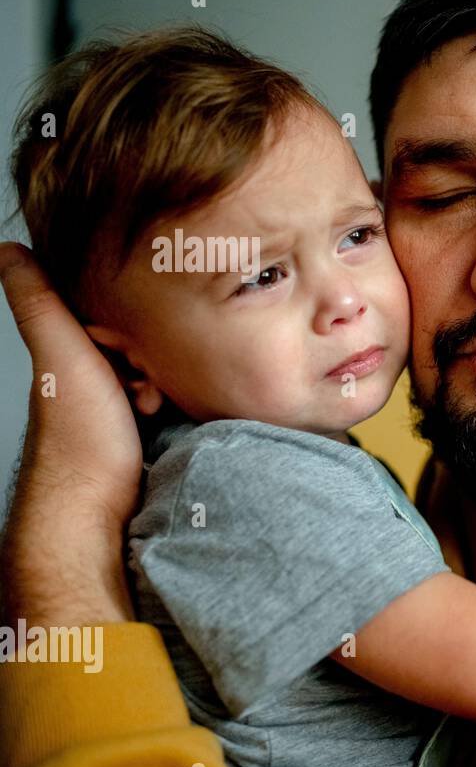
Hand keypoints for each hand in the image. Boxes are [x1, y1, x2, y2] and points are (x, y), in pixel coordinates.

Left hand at [0, 242, 141, 624]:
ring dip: (161, 377)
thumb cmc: (77, 442)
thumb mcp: (62, 357)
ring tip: (158, 394)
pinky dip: (169, 404)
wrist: (94, 514)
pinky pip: (162, 404)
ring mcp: (107, 412)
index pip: (100, 311)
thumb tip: (11, 251)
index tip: (132, 327)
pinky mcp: (134, 438)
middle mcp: (83, 383)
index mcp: (62, 358)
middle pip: (129, 341)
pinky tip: (168, 414)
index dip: (121, 312)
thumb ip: (41, 304)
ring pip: (148, 372)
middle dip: (147, 347)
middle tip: (148, 367)